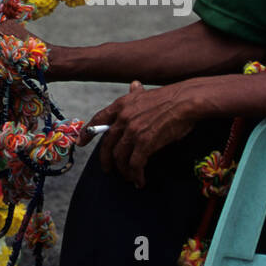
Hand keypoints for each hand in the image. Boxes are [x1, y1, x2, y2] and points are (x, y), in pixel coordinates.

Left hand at [81, 80, 199, 187]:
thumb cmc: (169, 97)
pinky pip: (135, 164)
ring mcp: (133, 131)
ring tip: (128, 177)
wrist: (185, 101)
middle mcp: (123, 118)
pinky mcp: (146, 142)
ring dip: (123, 170)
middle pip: (107, 143)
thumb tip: (134, 84)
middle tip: (108, 169)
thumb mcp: (147, 93)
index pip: (98, 119)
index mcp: (121, 105)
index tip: (80, 143)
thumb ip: (136, 93)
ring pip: (119, 156)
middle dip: (105, 159)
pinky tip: (140, 181)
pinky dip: (136, 175)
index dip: (87, 132)